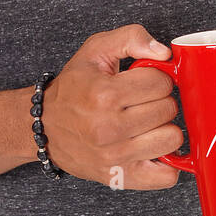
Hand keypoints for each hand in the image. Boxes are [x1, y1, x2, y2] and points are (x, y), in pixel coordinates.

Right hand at [42, 24, 183, 188]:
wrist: (44, 127)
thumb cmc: (73, 88)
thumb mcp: (95, 50)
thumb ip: (131, 38)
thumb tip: (164, 52)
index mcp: (104, 94)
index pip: (161, 83)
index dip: (156, 78)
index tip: (142, 82)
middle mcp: (109, 128)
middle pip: (168, 110)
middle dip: (160, 101)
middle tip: (142, 102)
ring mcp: (115, 156)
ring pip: (172, 140)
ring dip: (163, 129)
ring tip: (146, 124)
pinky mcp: (120, 177)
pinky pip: (165, 177)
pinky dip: (166, 163)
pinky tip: (152, 148)